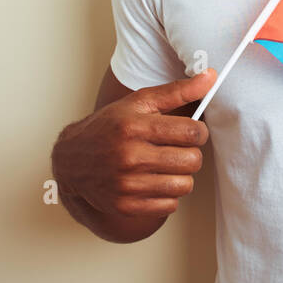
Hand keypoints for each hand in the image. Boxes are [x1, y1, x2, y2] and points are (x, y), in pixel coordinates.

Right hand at [52, 69, 216, 218]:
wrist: (71, 161)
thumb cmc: (109, 127)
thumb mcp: (139, 103)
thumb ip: (178, 90)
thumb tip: (211, 76)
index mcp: (135, 127)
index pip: (191, 132)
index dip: (199, 132)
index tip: (191, 132)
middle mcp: (130, 156)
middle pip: (192, 161)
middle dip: (191, 154)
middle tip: (176, 149)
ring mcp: (127, 184)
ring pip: (184, 185)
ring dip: (181, 176)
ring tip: (165, 166)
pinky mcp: (126, 206)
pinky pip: (170, 205)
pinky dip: (167, 195)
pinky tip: (154, 181)